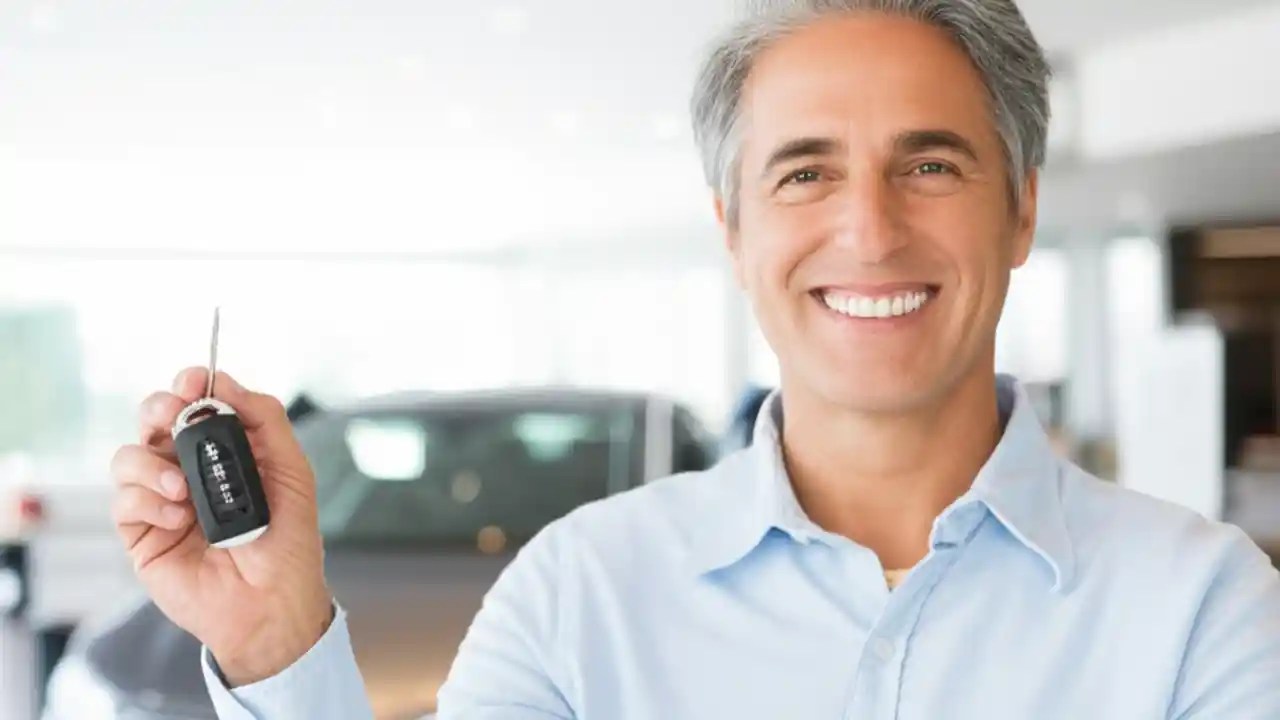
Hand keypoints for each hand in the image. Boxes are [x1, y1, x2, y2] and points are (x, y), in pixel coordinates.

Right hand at [111, 367, 332, 685]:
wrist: (272, 602)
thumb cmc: (288, 541)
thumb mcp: (292, 471)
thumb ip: (264, 420)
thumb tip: (225, 384)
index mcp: (226, 450)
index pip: (195, 404)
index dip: (190, 385)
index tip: (194, 380)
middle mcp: (188, 470)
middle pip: (153, 420)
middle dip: (158, 408)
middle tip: (173, 415)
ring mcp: (162, 501)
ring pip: (128, 456)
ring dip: (152, 463)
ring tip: (184, 490)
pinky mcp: (142, 534)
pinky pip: (124, 501)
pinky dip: (149, 502)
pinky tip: (179, 519)